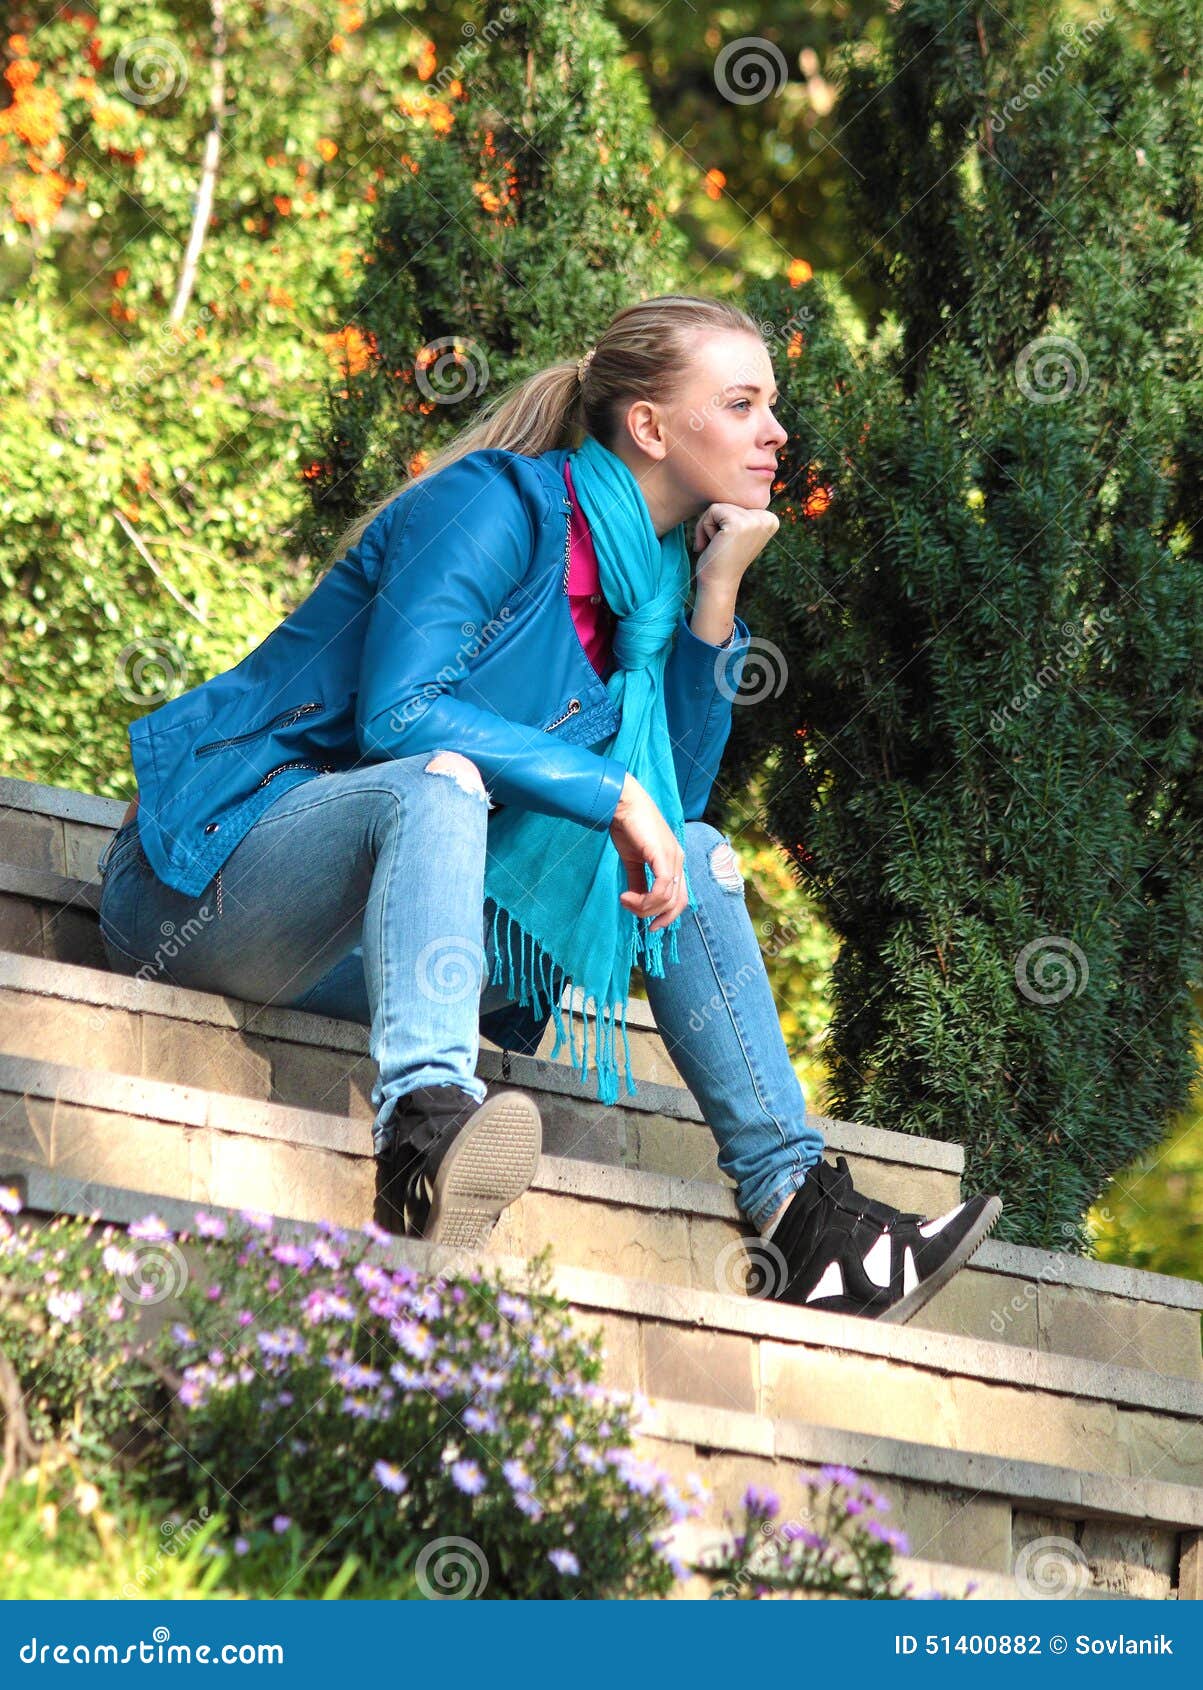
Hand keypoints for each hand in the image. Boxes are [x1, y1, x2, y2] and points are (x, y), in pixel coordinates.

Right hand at [609, 774, 687, 933]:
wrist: (622, 803)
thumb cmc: (627, 827)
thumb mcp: (633, 860)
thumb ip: (637, 881)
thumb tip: (635, 901)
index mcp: (674, 861)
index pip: (680, 898)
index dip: (667, 915)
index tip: (650, 925)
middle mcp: (678, 861)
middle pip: (677, 903)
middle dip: (655, 915)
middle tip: (632, 912)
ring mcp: (673, 858)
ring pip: (667, 898)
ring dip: (644, 908)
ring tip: (625, 900)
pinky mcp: (663, 855)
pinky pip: (661, 888)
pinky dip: (645, 899)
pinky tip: (627, 896)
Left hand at [692, 503, 778, 598]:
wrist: (719, 583)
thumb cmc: (722, 557)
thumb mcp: (737, 530)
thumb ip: (738, 511)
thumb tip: (728, 486)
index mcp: (770, 519)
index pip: (738, 501)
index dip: (725, 521)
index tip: (729, 543)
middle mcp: (767, 518)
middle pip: (729, 500)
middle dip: (716, 522)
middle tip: (720, 546)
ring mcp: (754, 520)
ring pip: (719, 505)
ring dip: (708, 526)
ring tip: (717, 546)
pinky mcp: (738, 523)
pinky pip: (712, 510)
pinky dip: (704, 528)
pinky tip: (712, 545)